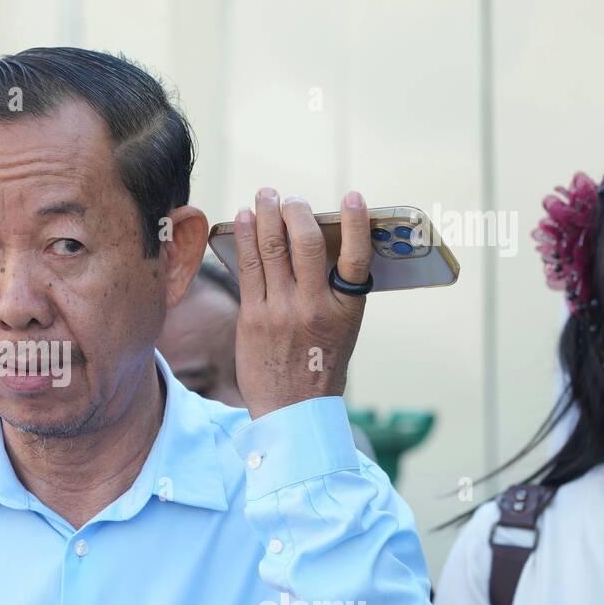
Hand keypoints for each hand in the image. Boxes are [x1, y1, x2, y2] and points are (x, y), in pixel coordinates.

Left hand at [230, 188, 371, 418]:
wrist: (292, 409)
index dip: (356, 223)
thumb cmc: (319, 364)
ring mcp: (281, 312)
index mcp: (347, 311)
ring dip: (267, 215)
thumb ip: (333, 291)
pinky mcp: (253, 317)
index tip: (352, 196)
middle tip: (291, 196)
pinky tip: (245, 219)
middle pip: (307, 245)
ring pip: (273, 250)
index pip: (358, 259)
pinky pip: (248, 268)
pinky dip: (246, 238)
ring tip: (265, 195)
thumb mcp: (342, 329)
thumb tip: (315, 243)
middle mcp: (315, 308)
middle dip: (297, 212)